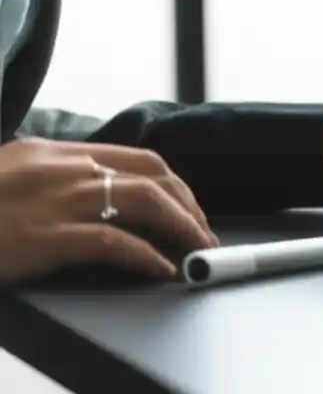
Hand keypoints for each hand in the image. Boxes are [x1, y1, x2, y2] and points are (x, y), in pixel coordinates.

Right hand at [0, 138, 217, 283]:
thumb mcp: (5, 180)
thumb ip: (45, 180)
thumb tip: (89, 195)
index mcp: (50, 152)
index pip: (135, 158)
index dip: (172, 184)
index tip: (187, 206)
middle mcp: (59, 167)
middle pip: (151, 175)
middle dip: (188, 205)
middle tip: (204, 233)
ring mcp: (53, 200)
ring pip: (144, 201)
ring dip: (183, 227)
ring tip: (199, 251)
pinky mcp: (45, 236)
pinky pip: (115, 243)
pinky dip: (147, 256)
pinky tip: (161, 269)